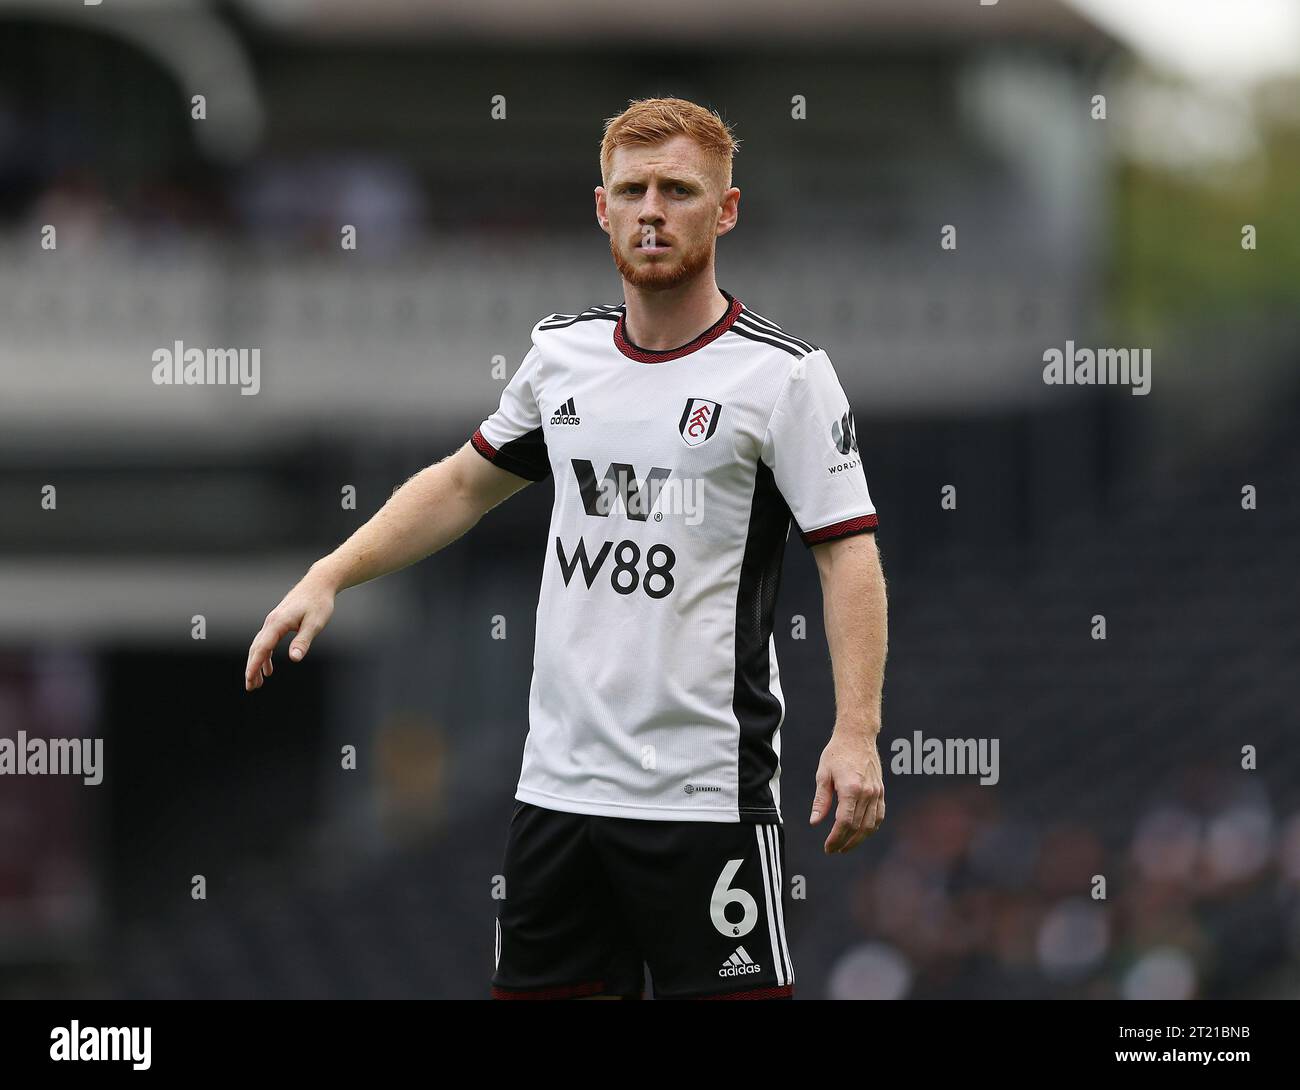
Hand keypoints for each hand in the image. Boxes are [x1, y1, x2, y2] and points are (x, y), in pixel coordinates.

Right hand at [244, 567, 336, 690]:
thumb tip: (294, 658)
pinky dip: (265, 656)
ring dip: (257, 664)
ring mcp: (273, 622)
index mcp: (278, 623)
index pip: (262, 648)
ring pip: (260, 646)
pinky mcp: (278, 622)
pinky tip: (268, 669)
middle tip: (250, 687)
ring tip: (257, 683)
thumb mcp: (315, 623)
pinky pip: (267, 642)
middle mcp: (271, 622)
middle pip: (256, 648)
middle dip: (252, 668)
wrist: (318, 584)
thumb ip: (303, 641)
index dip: (254, 665)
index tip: (249, 679)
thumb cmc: (319, 603)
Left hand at [809, 727, 884, 852]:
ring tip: (845, 846)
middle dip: (845, 842)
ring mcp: (876, 792)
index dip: (836, 838)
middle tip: (833, 850)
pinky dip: (871, 828)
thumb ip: (820, 800)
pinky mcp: (881, 790)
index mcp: (851, 788)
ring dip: (858, 839)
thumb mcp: (823, 775)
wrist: (857, 736)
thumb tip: (815, 822)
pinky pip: (879, 815)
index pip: (844, 822)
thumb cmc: (836, 753)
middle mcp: (867, 792)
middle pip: (857, 827)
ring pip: (870, 825)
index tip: (827, 847)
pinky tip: (861, 834)